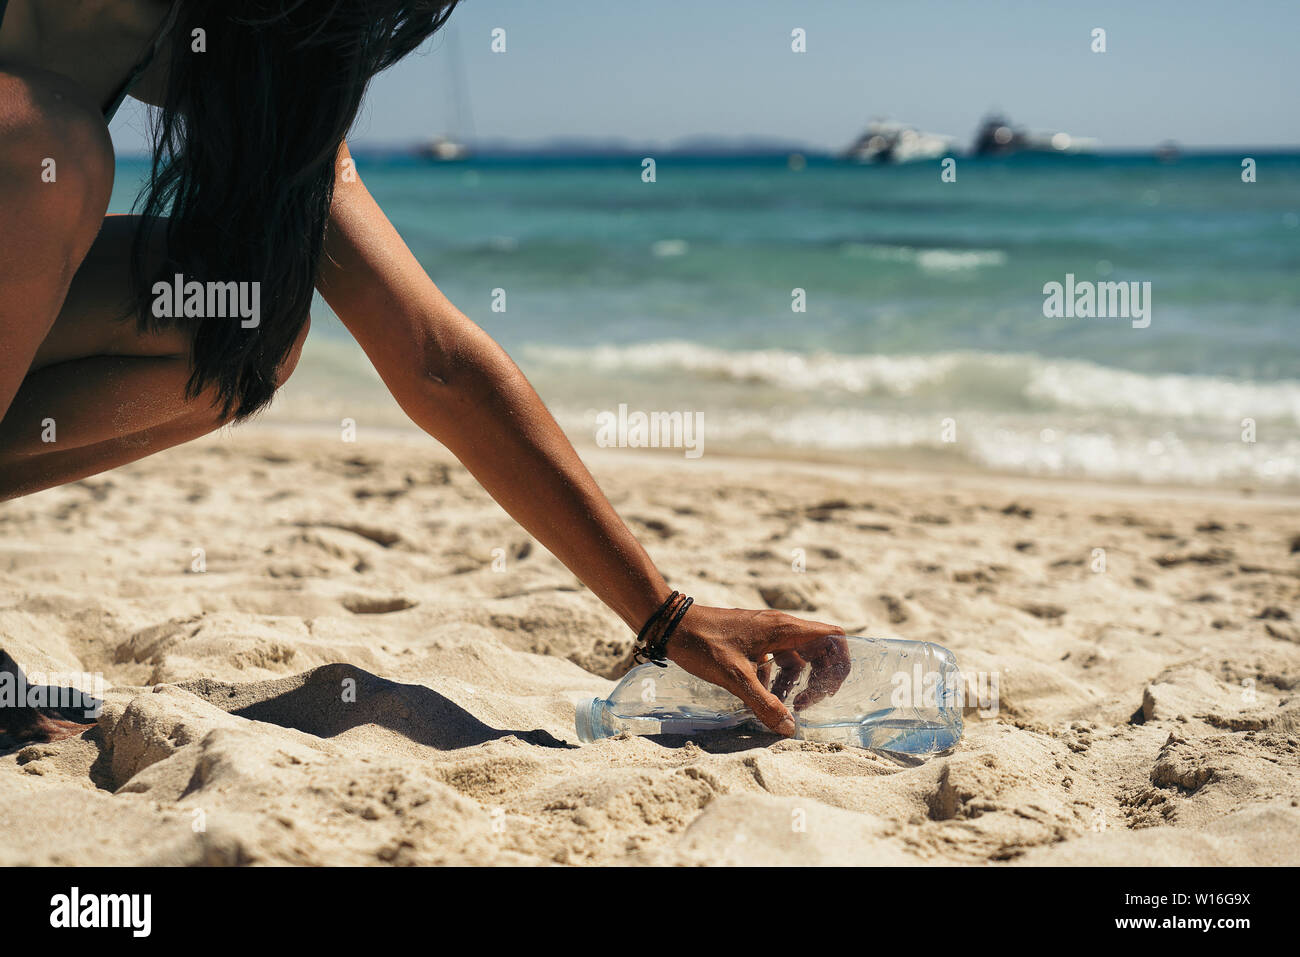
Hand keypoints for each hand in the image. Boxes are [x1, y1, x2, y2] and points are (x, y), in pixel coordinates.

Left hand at [664, 605, 847, 735]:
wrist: (670, 624)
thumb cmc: (702, 644)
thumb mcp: (734, 678)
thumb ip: (764, 703)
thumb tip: (789, 728)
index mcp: (784, 629)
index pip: (834, 638)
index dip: (840, 664)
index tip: (827, 691)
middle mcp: (780, 626)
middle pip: (819, 649)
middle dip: (819, 679)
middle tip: (805, 705)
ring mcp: (766, 631)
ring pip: (797, 656)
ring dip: (797, 681)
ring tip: (784, 705)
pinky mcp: (753, 638)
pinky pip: (777, 658)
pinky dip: (777, 677)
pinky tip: (762, 695)